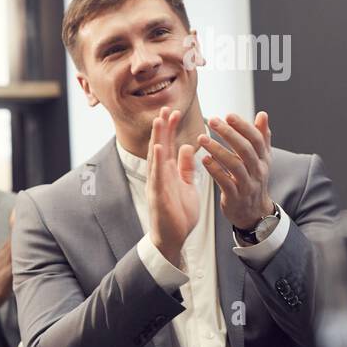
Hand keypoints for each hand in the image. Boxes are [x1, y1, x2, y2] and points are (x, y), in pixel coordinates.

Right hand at [147, 107, 198, 269]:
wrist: (173, 238)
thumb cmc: (178, 214)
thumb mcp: (187, 185)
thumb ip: (186, 166)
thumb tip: (190, 146)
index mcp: (168, 173)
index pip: (168, 146)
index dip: (170, 129)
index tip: (173, 112)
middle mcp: (160, 175)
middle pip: (160, 147)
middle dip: (162, 128)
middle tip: (165, 108)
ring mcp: (157, 184)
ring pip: (156, 158)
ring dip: (157, 139)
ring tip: (159, 121)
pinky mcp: (158, 195)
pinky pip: (158, 176)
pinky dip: (158, 161)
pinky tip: (159, 148)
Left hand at [198, 111, 274, 230]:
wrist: (253, 212)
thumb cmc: (253, 180)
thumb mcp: (261, 159)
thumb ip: (261, 137)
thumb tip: (262, 114)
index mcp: (263, 159)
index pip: (256, 139)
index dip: (243, 126)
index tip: (228, 115)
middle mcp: (258, 170)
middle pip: (245, 149)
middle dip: (229, 134)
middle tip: (213, 121)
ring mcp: (247, 184)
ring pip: (234, 165)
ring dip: (217, 150)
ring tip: (202, 139)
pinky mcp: (235, 196)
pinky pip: (225, 181)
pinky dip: (215, 170)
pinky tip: (204, 159)